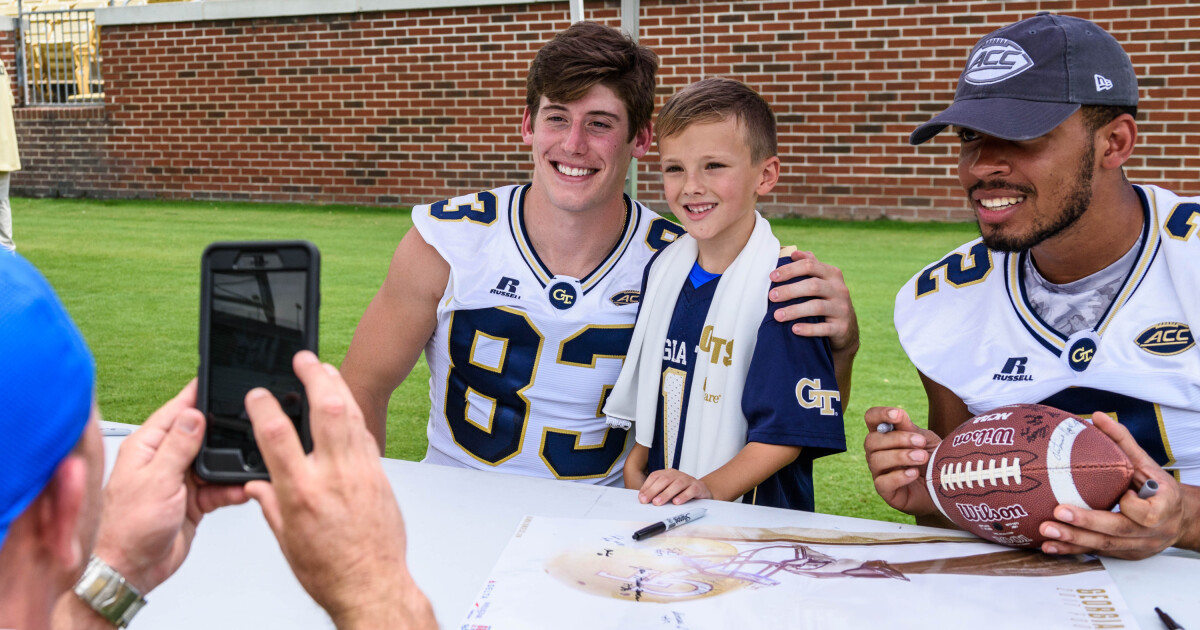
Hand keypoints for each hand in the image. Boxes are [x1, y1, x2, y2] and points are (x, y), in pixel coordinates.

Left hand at [93, 381, 248, 592]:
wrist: (131, 570)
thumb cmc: (128, 529)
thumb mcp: (157, 480)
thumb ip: (178, 446)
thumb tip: (194, 414)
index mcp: (147, 446)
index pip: (177, 411)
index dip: (198, 396)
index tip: (220, 381)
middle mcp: (163, 460)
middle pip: (202, 434)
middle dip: (223, 431)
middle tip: (247, 424)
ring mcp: (179, 480)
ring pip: (215, 460)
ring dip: (231, 463)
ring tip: (249, 460)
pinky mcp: (193, 500)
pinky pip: (219, 487)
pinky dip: (233, 488)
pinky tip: (243, 488)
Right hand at [244, 351, 433, 629]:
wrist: (373, 586)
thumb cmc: (330, 571)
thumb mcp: (286, 540)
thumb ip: (271, 505)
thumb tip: (258, 486)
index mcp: (302, 492)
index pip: (277, 436)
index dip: (264, 407)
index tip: (257, 394)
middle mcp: (334, 476)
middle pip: (326, 410)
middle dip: (315, 377)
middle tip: (304, 359)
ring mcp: (361, 473)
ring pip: (352, 417)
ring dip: (338, 387)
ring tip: (325, 369)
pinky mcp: (380, 477)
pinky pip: (366, 436)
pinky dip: (354, 416)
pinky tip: (347, 406)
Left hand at [638, 468, 712, 505]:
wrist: (702, 490)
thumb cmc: (682, 490)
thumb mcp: (668, 489)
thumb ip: (657, 493)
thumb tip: (643, 499)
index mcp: (668, 473)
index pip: (655, 477)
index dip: (647, 487)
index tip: (641, 498)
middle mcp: (677, 475)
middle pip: (664, 480)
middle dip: (653, 491)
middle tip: (646, 501)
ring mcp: (688, 480)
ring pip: (676, 485)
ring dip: (666, 494)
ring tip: (658, 502)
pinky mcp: (698, 487)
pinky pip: (690, 490)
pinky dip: (683, 496)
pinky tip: (676, 502)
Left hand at [770, 250, 858, 354]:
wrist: (845, 328)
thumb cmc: (827, 299)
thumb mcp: (822, 280)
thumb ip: (810, 266)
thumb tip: (794, 253)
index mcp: (832, 274)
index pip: (810, 266)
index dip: (790, 270)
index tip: (772, 277)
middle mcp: (840, 289)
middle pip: (813, 285)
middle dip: (790, 290)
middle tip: (771, 296)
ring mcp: (842, 308)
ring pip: (817, 307)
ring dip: (794, 310)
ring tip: (777, 316)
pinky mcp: (842, 327)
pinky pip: (824, 328)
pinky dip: (808, 329)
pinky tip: (794, 329)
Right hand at [863, 407, 939, 516]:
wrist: (945, 485)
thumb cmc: (932, 459)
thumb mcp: (924, 440)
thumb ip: (910, 428)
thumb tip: (898, 414)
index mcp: (885, 435)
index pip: (871, 419)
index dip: (880, 414)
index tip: (898, 415)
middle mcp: (876, 453)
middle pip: (871, 440)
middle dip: (897, 439)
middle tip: (921, 442)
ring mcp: (879, 472)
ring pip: (876, 460)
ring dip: (901, 456)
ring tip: (922, 457)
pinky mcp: (885, 491)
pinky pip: (882, 482)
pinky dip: (899, 476)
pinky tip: (914, 473)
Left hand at [1039, 412, 1199, 558]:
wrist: (1178, 519)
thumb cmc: (1158, 488)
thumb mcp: (1146, 463)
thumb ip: (1122, 442)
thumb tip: (1096, 417)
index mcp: (1164, 507)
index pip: (1148, 513)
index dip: (1132, 506)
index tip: (1120, 494)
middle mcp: (1152, 532)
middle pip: (1118, 531)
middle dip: (1087, 523)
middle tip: (1058, 513)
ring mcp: (1137, 546)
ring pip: (1104, 546)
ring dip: (1073, 540)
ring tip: (1046, 531)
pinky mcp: (1124, 554)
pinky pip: (1096, 553)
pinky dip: (1071, 550)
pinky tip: (1049, 546)